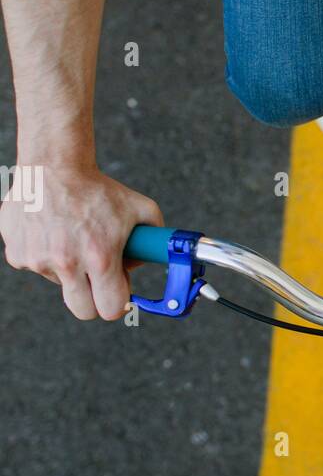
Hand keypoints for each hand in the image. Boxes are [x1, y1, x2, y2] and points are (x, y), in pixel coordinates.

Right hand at [0, 160, 162, 319]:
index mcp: (99, 257)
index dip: (116, 304)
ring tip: (72, 237)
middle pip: (83, 310)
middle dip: (93, 300)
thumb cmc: (96, 188)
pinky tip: (52, 231)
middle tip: (96, 278)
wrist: (53, 165)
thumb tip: (143, 263)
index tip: (116, 294)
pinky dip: (45, 254)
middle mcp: (67, 262)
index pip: (110, 309)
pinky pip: (36, 266)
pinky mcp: (17, 253)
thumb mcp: (140, 209)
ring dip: (68, 269)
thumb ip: (153, 240)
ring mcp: (38, 259)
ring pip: (59, 283)